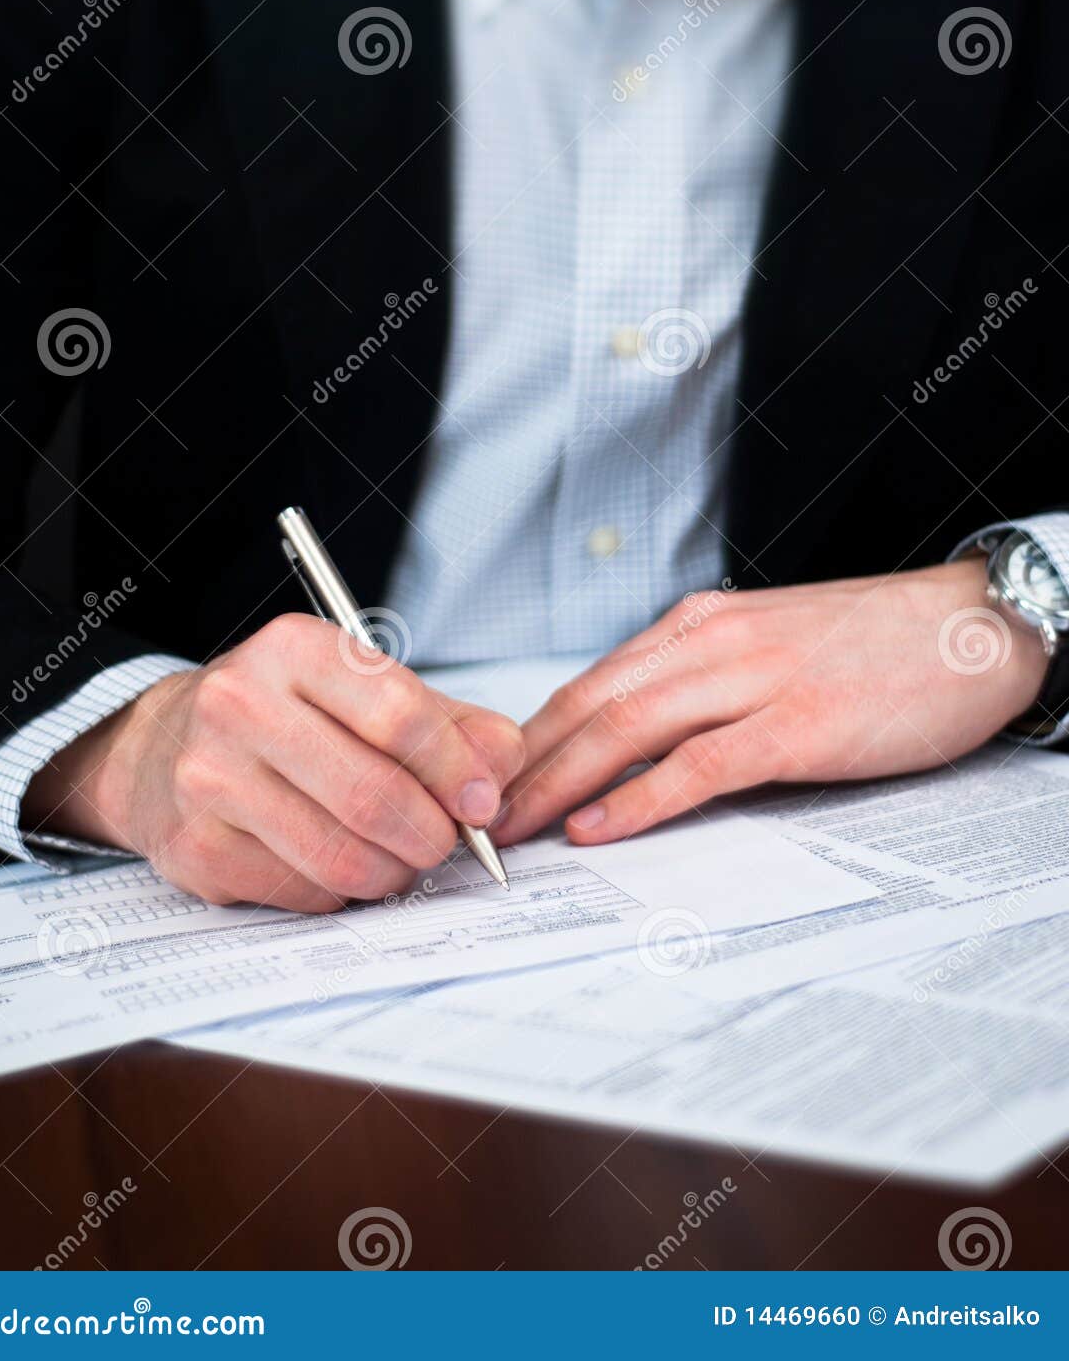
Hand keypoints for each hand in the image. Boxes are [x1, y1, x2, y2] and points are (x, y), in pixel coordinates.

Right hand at [23, 614, 523, 910]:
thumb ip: (449, 721)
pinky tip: (335, 862)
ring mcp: (210, 780)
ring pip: (341, 858)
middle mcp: (241, 705)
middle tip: (445, 842)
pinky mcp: (197, 847)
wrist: (165, 746)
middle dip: (431, 834)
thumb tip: (503, 765)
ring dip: (392, 872)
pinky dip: (341, 891)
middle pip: (373, 796)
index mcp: (294, 650)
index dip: (456, 769)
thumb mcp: (365, 691)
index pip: (398, 715)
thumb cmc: (283, 715)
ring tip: (398, 856)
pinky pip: (304, 892)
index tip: (482, 800)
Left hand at [493, 559, 1048, 848]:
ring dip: (560, 783)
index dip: (534, 735)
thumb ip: (706, 676)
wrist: (973, 625)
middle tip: (476, 814)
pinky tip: (599, 826)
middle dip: (525, 764)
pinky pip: (699, 764)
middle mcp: (713, 641)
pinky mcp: (798, 723)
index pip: (592, 680)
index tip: (495, 780)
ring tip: (514, 828)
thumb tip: (641, 731)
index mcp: (702, 623)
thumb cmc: (876, 643)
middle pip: (590, 703)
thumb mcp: (771, 643)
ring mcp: (755, 678)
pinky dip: (639, 797)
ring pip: (626, 727)